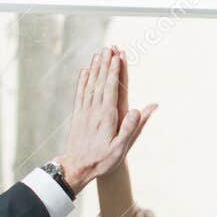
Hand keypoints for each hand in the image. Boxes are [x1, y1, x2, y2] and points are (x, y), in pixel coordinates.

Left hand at [58, 48, 154, 189]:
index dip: (114, 71)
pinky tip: (84, 71)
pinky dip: (82, 80)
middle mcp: (94, 110)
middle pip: (100, 82)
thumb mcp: (121, 148)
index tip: (117, 57)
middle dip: (105, 64)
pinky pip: (80, 93)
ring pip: (89, 84)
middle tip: (109, 49)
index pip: (111, 88)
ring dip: (94, 68)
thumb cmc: (102, 160)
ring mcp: (84, 111)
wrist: (77, 168)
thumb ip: (131, 128)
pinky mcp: (77, 115)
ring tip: (99, 54)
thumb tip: (139, 109)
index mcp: (106, 116)